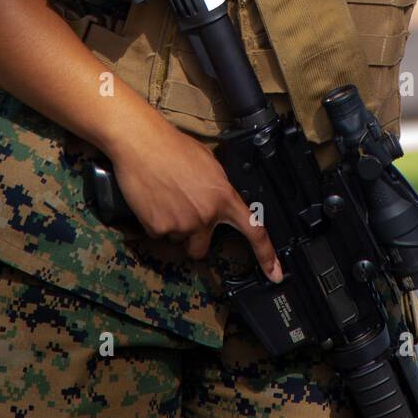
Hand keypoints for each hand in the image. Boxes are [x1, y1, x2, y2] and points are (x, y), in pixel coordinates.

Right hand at [108, 110, 282, 279]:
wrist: (142, 143)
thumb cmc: (174, 147)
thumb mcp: (210, 165)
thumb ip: (219, 190)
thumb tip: (220, 202)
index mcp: (224, 197)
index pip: (254, 231)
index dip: (267, 256)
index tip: (274, 274)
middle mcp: (206, 215)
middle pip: (202, 248)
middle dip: (193, 239)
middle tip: (182, 214)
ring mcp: (182, 223)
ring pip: (178, 239)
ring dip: (172, 226)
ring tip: (165, 197)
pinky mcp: (158, 227)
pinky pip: (158, 233)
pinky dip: (154, 221)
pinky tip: (152, 200)